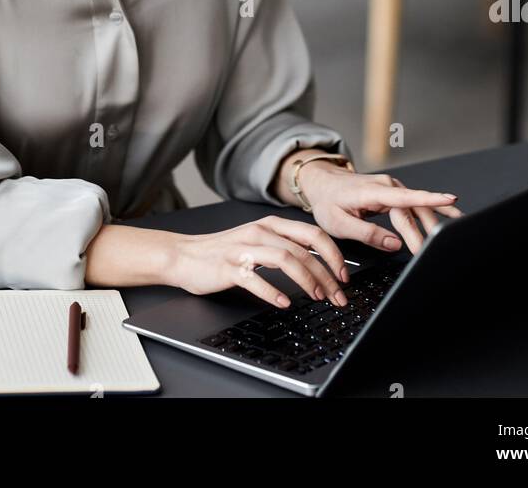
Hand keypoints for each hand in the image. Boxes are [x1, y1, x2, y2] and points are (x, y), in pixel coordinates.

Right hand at [171, 215, 351, 308]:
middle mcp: (260, 232)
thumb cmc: (223, 252)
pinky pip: (254, 278)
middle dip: (326, 274)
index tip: (344, 276)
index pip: (312, 234)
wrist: (183, 255)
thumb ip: (284, 246)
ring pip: (284, 258)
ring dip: (306, 279)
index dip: (333, 254)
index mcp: (271, 225)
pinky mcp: (228, 267)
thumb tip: (318, 264)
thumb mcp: (258, 241)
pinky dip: (272, 292)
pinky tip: (283, 303)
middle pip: (303, 249)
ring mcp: (244, 249)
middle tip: (338, 296)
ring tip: (317, 297)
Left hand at [298, 163, 463, 256]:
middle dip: (425, 231)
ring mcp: (392, 188)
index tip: (449, 199)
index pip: (405, 196)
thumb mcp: (339, 223)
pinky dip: (433, 211)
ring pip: (417, 208)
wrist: (322, 183)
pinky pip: (416, 204)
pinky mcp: (395, 193)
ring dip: (433, 222)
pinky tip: (450, 215)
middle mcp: (387, 186)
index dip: (428, 199)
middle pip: (413, 209)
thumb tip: (394, 244)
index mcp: (373, 191)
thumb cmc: (329, 202)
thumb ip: (367, 234)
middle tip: (428, 252)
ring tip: (452, 234)